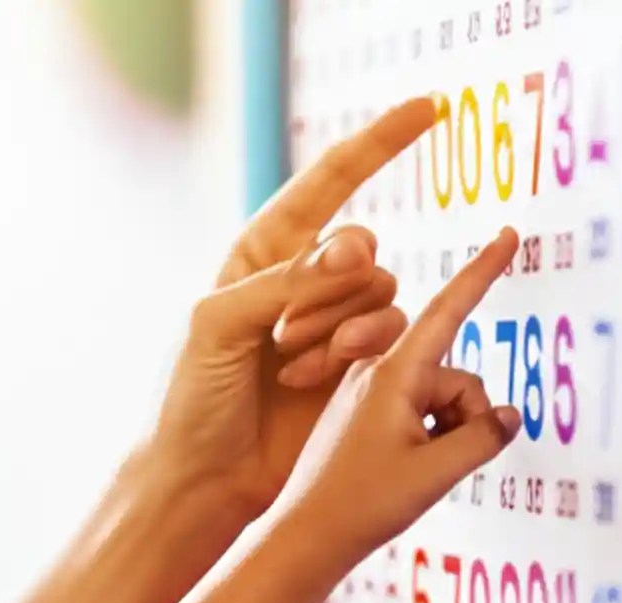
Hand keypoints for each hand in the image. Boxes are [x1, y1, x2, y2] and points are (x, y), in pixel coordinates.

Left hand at [142, 98, 436, 513]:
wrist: (207, 474)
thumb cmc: (192, 397)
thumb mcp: (216, 324)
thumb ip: (285, 280)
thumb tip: (353, 247)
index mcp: (262, 249)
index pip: (330, 180)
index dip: (381, 142)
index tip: (429, 108)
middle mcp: (304, 277)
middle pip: (364, 249)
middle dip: (330, 291)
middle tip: (280, 336)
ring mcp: (334, 320)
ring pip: (383, 294)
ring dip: (341, 329)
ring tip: (290, 364)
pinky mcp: (358, 362)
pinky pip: (390, 334)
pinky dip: (356, 353)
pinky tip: (309, 378)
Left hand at [273, 228, 522, 568]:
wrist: (301, 539)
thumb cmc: (352, 503)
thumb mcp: (429, 473)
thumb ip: (482, 439)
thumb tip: (508, 414)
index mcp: (389, 370)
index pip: (447, 308)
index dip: (482, 271)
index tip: (509, 233)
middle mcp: (379, 371)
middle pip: (456, 375)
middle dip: (465, 416)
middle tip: (431, 461)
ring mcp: (371, 394)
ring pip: (441, 398)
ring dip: (447, 433)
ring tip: (411, 473)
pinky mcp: (367, 416)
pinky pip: (420, 414)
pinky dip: (429, 440)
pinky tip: (403, 474)